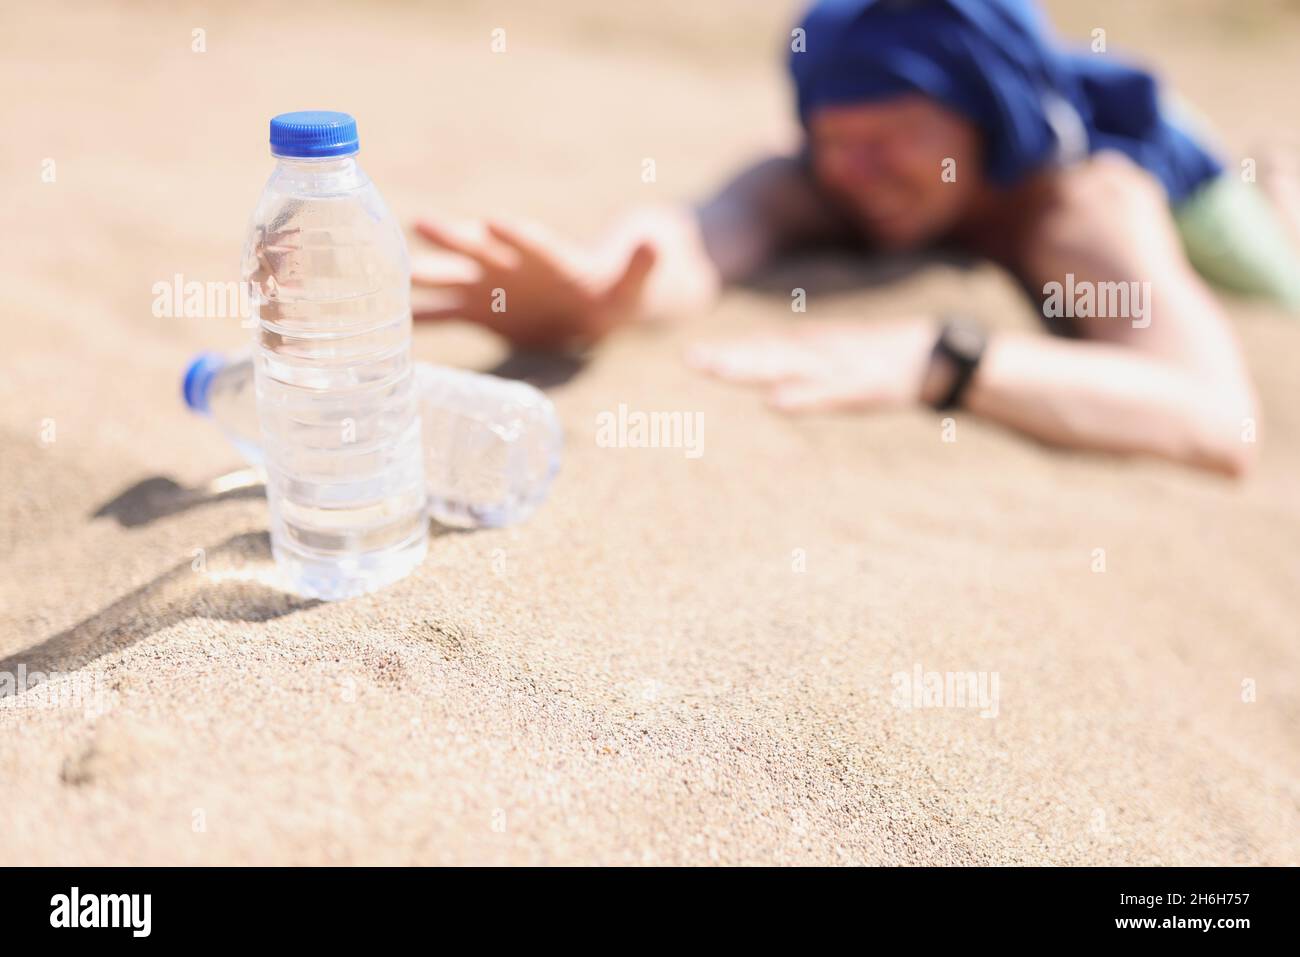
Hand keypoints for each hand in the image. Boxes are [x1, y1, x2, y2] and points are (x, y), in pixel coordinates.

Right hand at [412, 217, 655, 348]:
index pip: (534, 243)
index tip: (494, 223)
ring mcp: (489, 287)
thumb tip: (655, 244)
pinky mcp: (478, 313)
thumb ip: (640, 266)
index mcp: (550, 258)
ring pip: (451, 277)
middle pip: (480, 248)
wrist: (592, 306)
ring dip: (422, 275)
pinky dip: (415, 319)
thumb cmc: (615, 292)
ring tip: (388, 272)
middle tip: (419, 223)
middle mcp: (511, 265)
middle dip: (453, 237)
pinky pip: (442, 315)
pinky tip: (380, 327)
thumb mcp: (632, 284)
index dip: (516, 234)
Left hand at [687, 319, 937, 411]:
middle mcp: (816, 355)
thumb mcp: (837, 363)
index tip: (691, 356)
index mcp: (810, 352)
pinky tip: (775, 403)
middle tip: (691, 359)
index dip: (727, 353)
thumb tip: (775, 386)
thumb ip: (804, 373)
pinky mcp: (859, 388)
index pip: (761, 351)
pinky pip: (825, 395)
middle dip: (728, 359)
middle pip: (765, 356)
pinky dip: (801, 399)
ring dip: (752, 369)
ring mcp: (836, 370)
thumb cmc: (879, 361)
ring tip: (717, 370)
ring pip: (788, 369)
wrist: (931, 356)